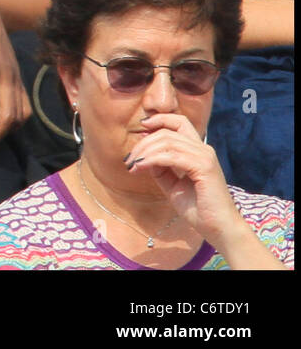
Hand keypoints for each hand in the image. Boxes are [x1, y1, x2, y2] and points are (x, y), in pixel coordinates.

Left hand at [124, 114, 243, 243]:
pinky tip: (140, 167)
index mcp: (198, 150)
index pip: (179, 122)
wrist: (218, 228)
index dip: (158, 120)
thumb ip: (160, 167)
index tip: (141, 127)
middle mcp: (203, 149)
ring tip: (132, 165)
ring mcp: (205, 157)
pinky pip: (171, 156)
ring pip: (167, 142)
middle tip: (129, 159)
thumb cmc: (197, 208)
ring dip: (144, 152)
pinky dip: (152, 160)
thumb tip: (142, 155)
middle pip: (166, 132)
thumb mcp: (172, 183)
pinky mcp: (204, 167)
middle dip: (143, 143)